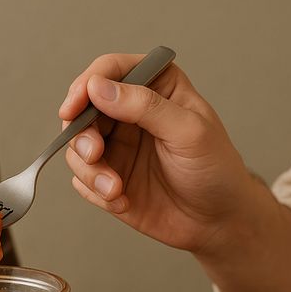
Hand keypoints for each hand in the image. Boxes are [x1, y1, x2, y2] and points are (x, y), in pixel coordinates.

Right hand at [60, 55, 267, 255]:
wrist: (217, 221)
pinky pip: (82, 179)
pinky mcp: (108, 176)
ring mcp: (117, 145)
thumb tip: (98, 87)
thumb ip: (145, 106)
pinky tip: (123, 201)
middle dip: (81, 134)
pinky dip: (95, 192)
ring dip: (90, 170)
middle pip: (83, 109)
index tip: (73, 109)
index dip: (85, 85)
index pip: (109, 70)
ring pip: (77, 146)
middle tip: (94, 155)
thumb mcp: (188, 132)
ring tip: (115, 189)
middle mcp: (130, 112)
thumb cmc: (215, 170)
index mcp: (155, 86)